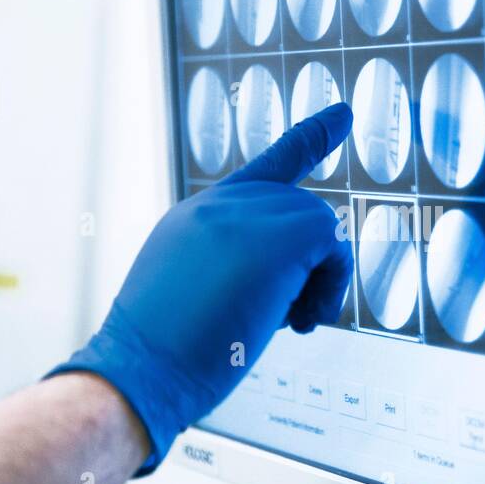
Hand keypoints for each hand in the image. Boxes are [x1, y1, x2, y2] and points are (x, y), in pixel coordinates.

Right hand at [49, 103, 353, 474]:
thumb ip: (240, 265)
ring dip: (315, 283)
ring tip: (282, 323)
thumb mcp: (196, 292)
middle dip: (304, 270)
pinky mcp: (280, 232)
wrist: (143, 367)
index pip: (267, 168)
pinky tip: (295, 319)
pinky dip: (328, 287)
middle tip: (281, 320)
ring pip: (321, 230)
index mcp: (199, 218)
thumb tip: (293, 280)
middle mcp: (221, 205)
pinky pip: (334, 245)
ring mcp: (247, 213)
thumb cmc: (166, 353)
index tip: (341, 115)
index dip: (310, 139)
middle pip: (303, 216)